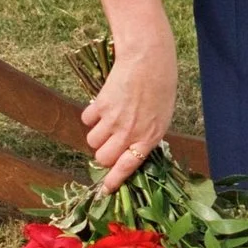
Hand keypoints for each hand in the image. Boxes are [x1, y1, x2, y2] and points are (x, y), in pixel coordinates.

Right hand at [83, 25, 177, 186]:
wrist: (148, 57)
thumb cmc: (161, 86)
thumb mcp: (161, 116)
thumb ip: (146, 136)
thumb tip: (130, 151)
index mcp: (148, 137)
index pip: (127, 168)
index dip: (114, 182)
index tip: (105, 190)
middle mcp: (129, 132)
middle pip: (103, 158)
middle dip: (103, 155)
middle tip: (109, 144)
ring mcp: (113, 119)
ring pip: (92, 141)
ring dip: (97, 134)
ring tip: (108, 120)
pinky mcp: (100, 105)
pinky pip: (86, 120)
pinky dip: (91, 117)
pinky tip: (103, 106)